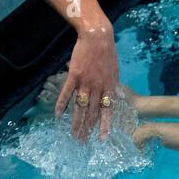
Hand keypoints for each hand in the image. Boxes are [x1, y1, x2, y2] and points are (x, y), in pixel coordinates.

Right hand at [55, 23, 120, 140]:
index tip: (102, 138)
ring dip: (76, 122)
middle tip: (82, 141)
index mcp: (109, 87)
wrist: (97, 37)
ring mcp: (85, 82)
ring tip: (73, 134)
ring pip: (80, 107)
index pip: (108, 110)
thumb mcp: (116, 71)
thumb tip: (121, 98)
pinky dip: (61, 104)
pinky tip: (57, 115)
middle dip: (87, 128)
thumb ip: (115, 86)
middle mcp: (98, 87)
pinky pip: (67, 93)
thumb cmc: (108, 54)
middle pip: (92, 112)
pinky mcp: (74, 76)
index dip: (105, 125)